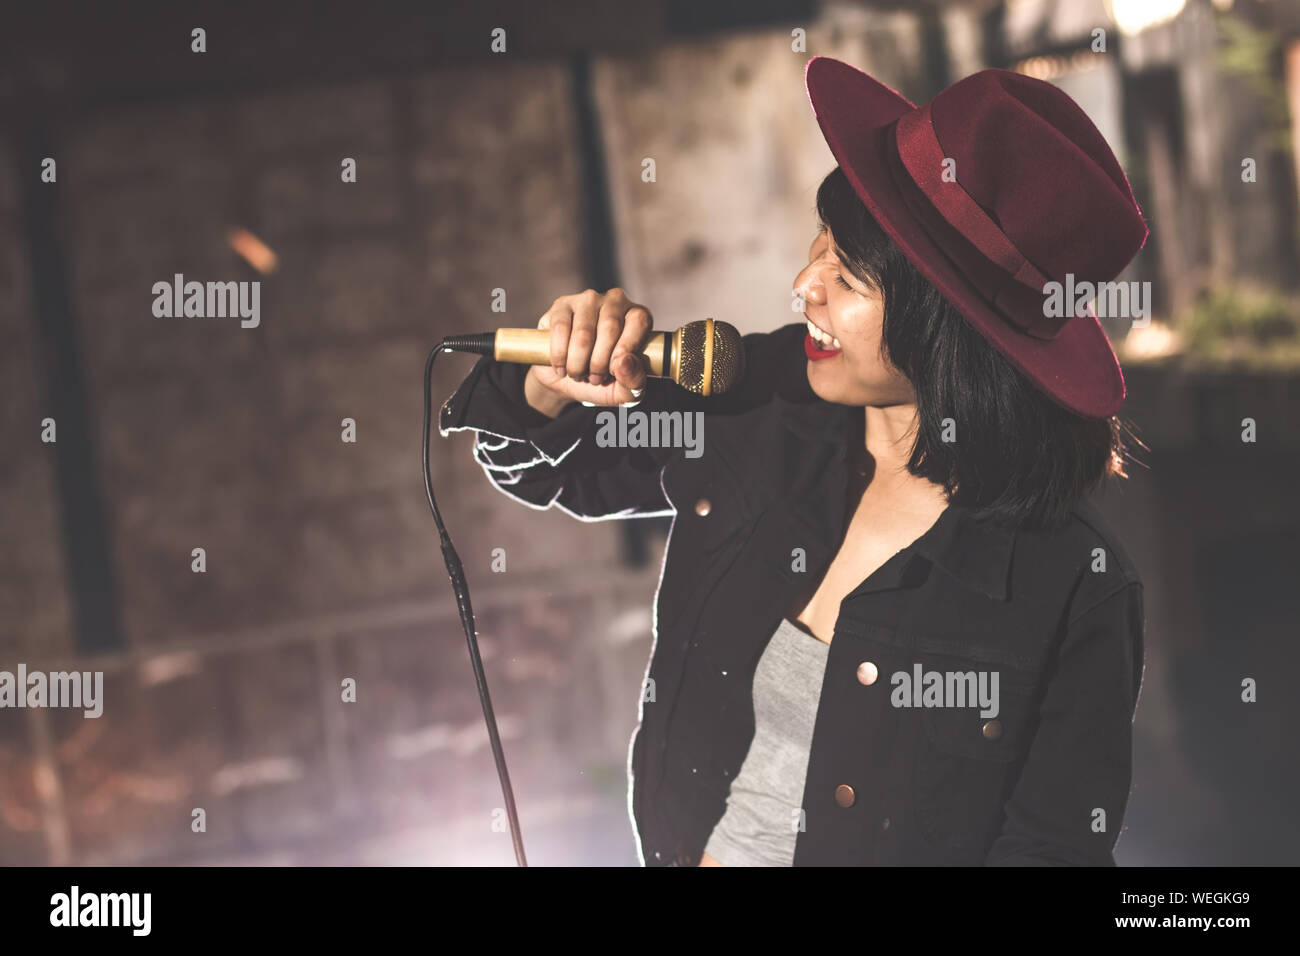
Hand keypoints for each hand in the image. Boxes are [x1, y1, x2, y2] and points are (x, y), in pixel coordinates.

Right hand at [523, 288, 653, 415]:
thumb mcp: (624, 391)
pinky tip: (561, 367)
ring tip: (578, 374)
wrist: (567, 379)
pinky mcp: (562, 305)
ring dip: (578, 363)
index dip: (627, 348)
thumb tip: (624, 363)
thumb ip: (634, 382)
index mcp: (638, 317)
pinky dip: (560, 355)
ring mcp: (587, 300)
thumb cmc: (602, 381)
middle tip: (594, 378)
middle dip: (599, 363)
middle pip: (610, 328)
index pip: (639, 322)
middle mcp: (615, 301)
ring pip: (584, 332)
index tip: (614, 371)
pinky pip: (561, 329)